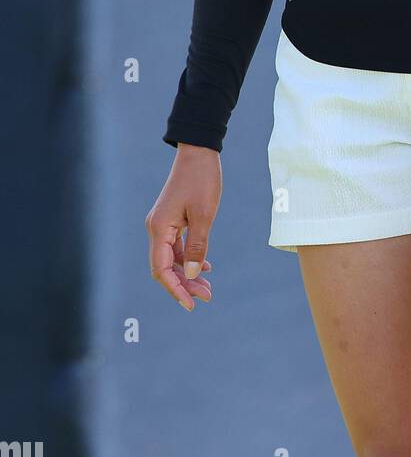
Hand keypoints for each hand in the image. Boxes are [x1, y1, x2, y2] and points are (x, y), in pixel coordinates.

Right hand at [146, 143, 221, 310]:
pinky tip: (204, 266)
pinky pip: (176, 246)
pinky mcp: (172, 218)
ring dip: (188, 273)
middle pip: (165, 267)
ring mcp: (163, 223)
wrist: (199, 152)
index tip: (191, 304)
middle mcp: (156, 228)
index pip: (161, 270)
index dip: (175, 289)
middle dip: (184, 284)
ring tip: (207, 286)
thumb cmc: (202, 180)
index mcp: (159, 228)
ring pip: (171, 258)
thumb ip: (197, 246)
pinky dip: (188, 258)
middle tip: (206, 296)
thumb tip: (191, 274)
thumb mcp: (204, 215)